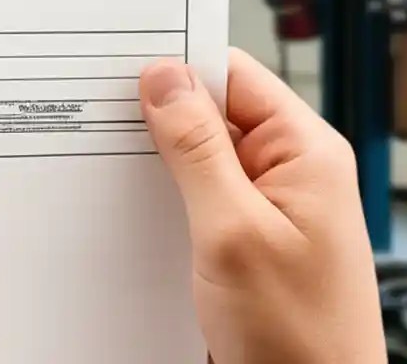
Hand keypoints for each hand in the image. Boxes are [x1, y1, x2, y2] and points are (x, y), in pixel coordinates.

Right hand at [139, 49, 384, 363]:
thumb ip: (197, 150)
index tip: (120, 71)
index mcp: (307, 153)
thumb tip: (165, 78)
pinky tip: (130, 210)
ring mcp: (270, 209)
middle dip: (159, 118)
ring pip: (201, 159)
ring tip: (108, 169)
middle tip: (99, 121)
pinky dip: (165, 200)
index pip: (235, 76)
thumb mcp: (233, 233)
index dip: (179, 68)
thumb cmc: (296, 336)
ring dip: (158, 164)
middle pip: (215, 114)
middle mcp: (292, 173)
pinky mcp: (248, 242)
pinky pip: (201, 200)